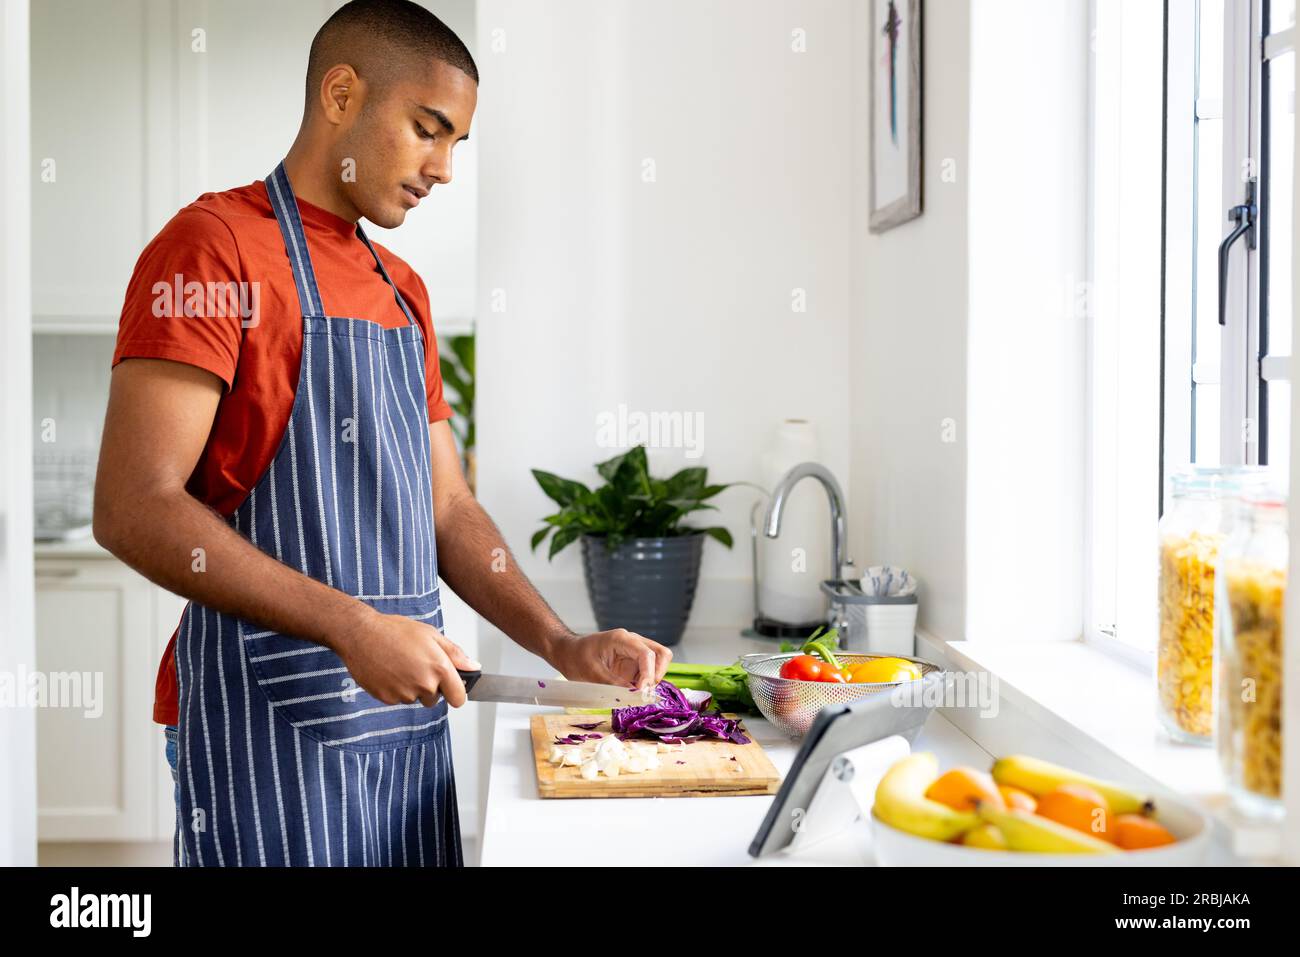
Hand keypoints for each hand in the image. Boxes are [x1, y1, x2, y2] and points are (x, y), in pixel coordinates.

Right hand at [333, 610, 480, 707]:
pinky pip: (398, 699)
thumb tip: (474, 667)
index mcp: (439, 668)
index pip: (459, 698)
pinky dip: (395, 689)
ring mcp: (405, 693)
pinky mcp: (387, 699)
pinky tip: (389, 671)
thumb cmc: (394, 631)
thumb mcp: (431, 635)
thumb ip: (455, 654)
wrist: (361, 635)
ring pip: (415, 699)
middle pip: (435, 699)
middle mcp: (424, 684)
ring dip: (411, 687)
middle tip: (417, 665)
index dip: (456, 693)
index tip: (451, 687)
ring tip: (400, 664)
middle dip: (430, 687)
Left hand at [548, 628, 672, 693]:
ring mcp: (635, 652)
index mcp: (622, 639)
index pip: (647, 654)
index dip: (648, 674)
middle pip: (661, 654)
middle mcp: (633, 642)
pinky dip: (645, 684)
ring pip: (658, 664)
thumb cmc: (576, 658)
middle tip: (644, 692)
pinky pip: (648, 672)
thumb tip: (633, 695)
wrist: (568, 653)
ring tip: (637, 694)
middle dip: (657, 675)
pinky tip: (633, 693)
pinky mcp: (633, 663)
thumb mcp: (592, 673)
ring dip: (652, 680)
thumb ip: (614, 683)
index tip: (642, 692)